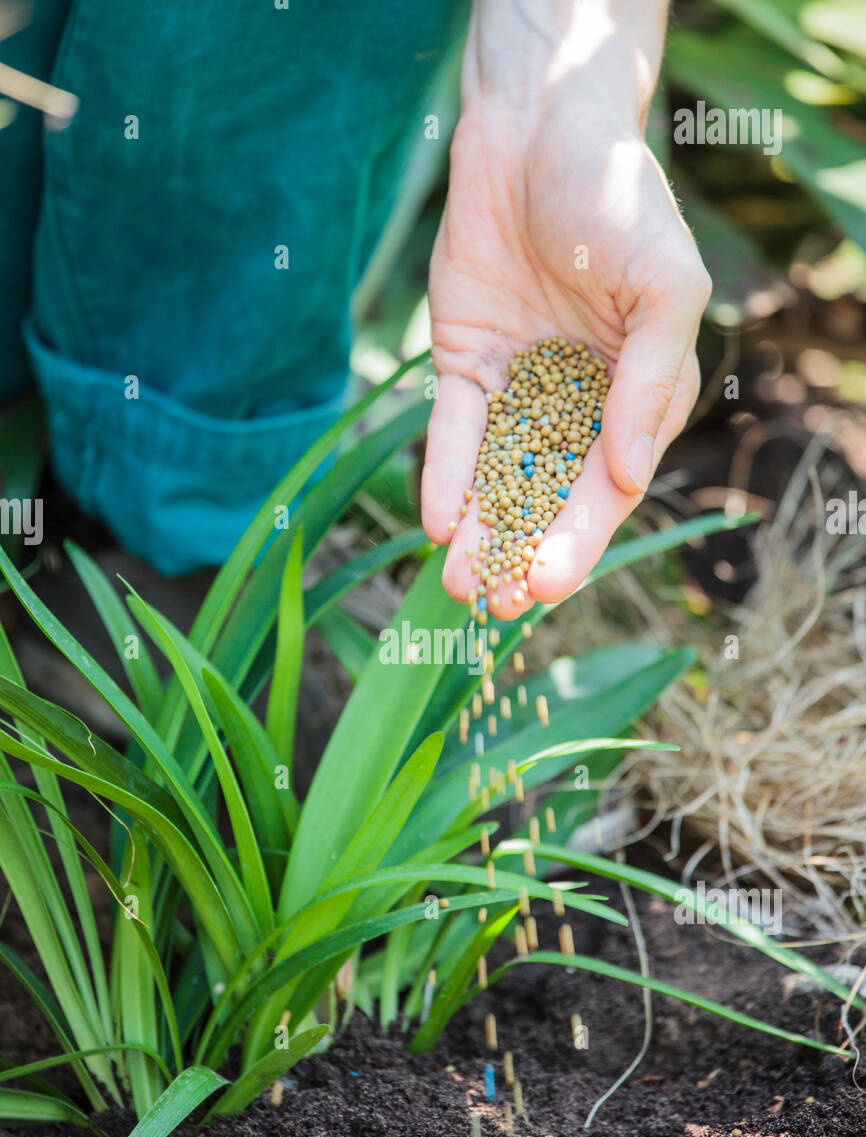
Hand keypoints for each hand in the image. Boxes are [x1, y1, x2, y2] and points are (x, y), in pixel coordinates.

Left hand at [421, 0, 711, 618]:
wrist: (535, 125)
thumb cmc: (615, 195)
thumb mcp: (663, 284)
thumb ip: (653, 381)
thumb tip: (630, 478)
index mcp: (638, 393)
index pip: (607, 485)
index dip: (579, 538)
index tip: (548, 584)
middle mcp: (578, 400)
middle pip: (548, 494)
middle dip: (523, 550)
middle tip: (495, 604)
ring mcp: (519, 386)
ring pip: (497, 476)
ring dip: (479, 530)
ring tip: (456, 582)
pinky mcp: (464, 364)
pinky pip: (453, 431)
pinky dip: (444, 474)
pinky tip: (435, 518)